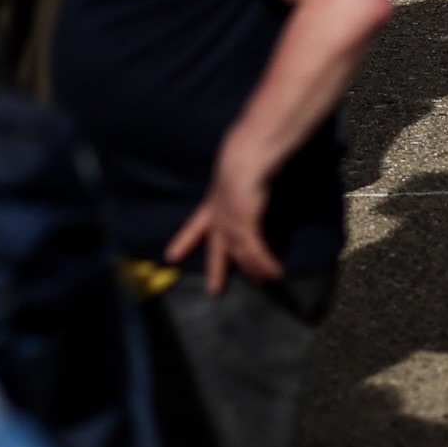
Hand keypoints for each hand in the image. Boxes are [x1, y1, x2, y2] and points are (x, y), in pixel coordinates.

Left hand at [165, 153, 283, 291]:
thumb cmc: (245, 160)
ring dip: (254, 269)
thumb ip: (240, 190)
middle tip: (214, 290)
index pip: (194, 226)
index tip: (170, 256)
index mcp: (213, 204)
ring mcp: (229, 223)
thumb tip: (249, 193)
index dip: (184, 241)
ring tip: (263, 280)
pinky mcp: (244, 226)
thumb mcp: (237, 179)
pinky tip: (276, 272)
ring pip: (240, 254)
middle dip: (215, 270)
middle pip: (216, 249)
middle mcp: (219, 216)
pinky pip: (256, 252)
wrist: (246, 156)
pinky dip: (266, 263)